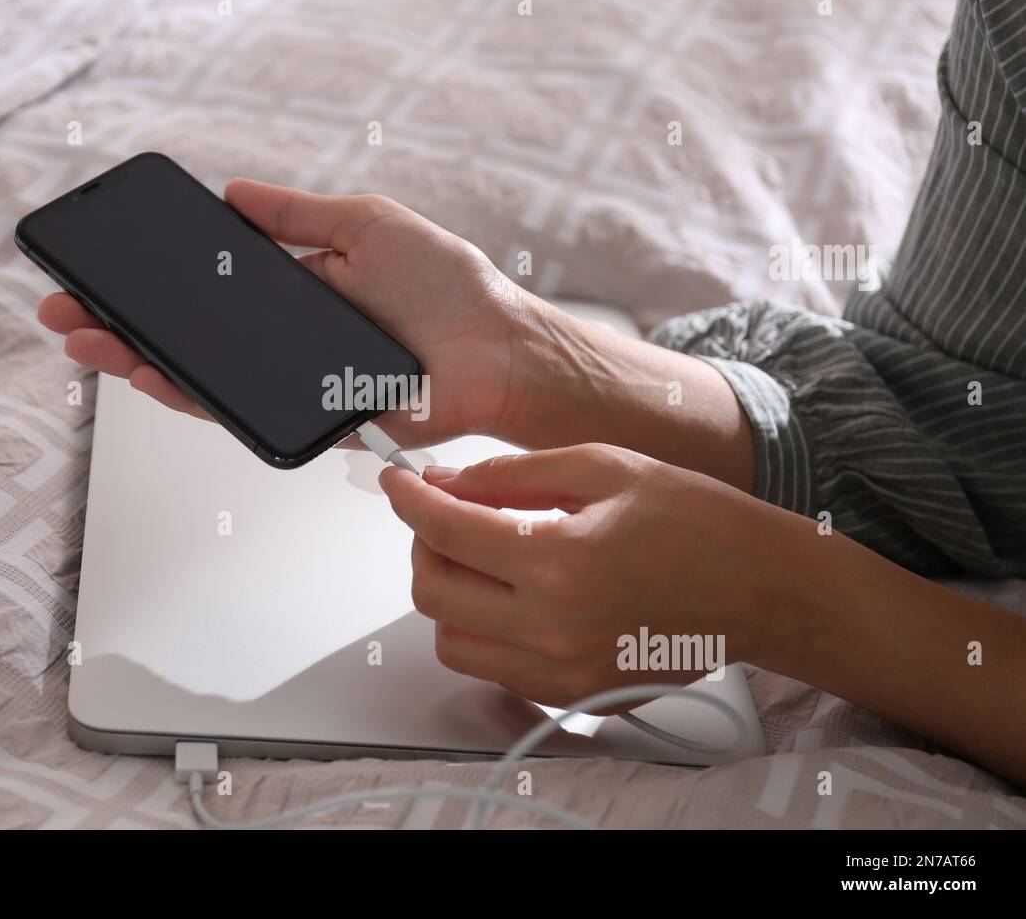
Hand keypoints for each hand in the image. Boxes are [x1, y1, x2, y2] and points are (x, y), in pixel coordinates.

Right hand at [37, 179, 550, 448]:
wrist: (497, 349)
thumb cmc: (448, 287)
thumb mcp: (366, 225)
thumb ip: (296, 216)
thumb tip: (231, 193)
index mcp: (292, 293)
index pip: (205, 291)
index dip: (151, 283)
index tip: (101, 267)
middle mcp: (281, 342)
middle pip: (186, 337)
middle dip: (120, 324)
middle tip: (65, 310)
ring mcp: (288, 383)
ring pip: (197, 378)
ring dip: (135, 360)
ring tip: (87, 341)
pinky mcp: (305, 419)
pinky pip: (238, 411)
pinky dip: (188, 394)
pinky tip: (147, 374)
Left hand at [378, 444, 796, 706]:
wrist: (763, 588)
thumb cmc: (697, 521)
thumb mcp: (603, 467)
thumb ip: (512, 475)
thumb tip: (446, 483)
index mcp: (559, 561)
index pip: (446, 530)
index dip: (409, 498)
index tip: (398, 480)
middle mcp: (552, 627)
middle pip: (432, 592)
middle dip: (424, 544)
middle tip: (444, 514)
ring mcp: (561, 670)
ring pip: (452, 641)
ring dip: (448, 594)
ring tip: (480, 556)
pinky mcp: (573, 693)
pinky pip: (494, 668)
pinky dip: (484, 629)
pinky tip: (514, 593)